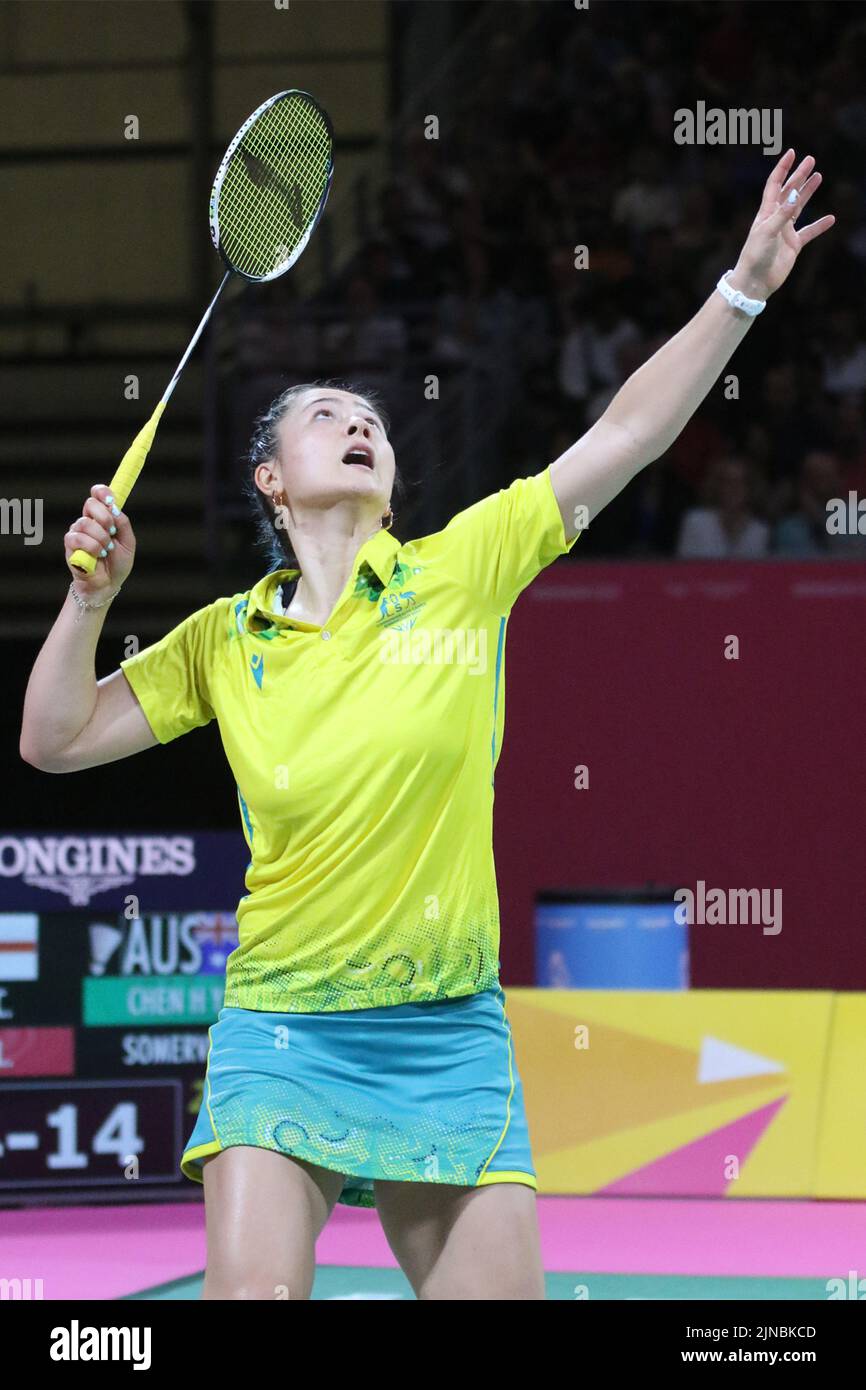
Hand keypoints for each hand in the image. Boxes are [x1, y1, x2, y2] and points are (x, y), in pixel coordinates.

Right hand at [65, 485, 135, 594]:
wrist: (107, 585)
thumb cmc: (117, 564)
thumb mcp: (128, 543)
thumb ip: (123, 524)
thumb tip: (115, 508)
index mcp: (102, 518)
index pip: (97, 496)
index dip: (101, 492)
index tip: (109, 498)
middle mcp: (88, 521)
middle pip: (90, 503)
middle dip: (105, 517)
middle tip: (111, 532)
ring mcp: (78, 532)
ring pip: (85, 522)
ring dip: (100, 537)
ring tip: (106, 550)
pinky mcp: (70, 544)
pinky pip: (78, 538)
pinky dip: (92, 547)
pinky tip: (97, 555)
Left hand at [729, 149, 834, 300]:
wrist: (754, 283)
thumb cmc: (755, 256)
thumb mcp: (767, 233)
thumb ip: (782, 215)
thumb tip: (796, 195)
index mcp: (766, 213)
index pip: (774, 184)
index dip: (783, 168)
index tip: (792, 153)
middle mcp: (775, 219)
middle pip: (789, 191)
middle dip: (799, 176)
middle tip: (811, 160)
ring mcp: (784, 232)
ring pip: (799, 207)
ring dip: (808, 192)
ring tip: (818, 177)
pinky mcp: (793, 246)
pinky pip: (809, 232)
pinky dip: (819, 226)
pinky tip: (831, 218)